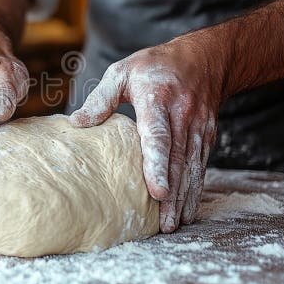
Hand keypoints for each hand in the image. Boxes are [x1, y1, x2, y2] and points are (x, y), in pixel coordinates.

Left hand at [68, 40, 221, 232]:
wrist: (205, 58)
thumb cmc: (154, 66)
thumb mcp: (123, 71)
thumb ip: (101, 98)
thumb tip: (76, 123)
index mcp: (158, 99)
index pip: (159, 136)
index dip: (157, 164)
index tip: (157, 192)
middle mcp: (182, 115)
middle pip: (177, 160)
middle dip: (172, 194)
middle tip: (164, 224)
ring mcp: (198, 127)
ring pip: (191, 167)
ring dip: (184, 197)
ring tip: (173, 224)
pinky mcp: (207, 136)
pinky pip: (200, 166)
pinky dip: (195, 189)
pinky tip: (187, 210)